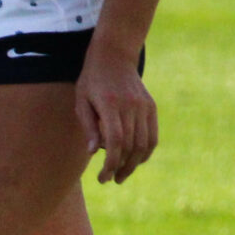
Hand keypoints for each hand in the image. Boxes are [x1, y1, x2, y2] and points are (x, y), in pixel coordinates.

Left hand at [75, 45, 156, 183]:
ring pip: (144, 144)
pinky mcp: (151, 107)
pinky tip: (136, 161)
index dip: (111, 163)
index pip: (115, 141)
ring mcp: (143, 106)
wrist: (115, 55)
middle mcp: (130, 106)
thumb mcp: (81, 100)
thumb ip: (88, 126)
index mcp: (110, 104)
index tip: (103, 177)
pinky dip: (145, 152)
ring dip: (134, 164)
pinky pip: (152, 136)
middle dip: (120, 167)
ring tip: (121, 174)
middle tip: (110, 179)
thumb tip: (94, 153)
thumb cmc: (92, 80)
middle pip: (130, 146)